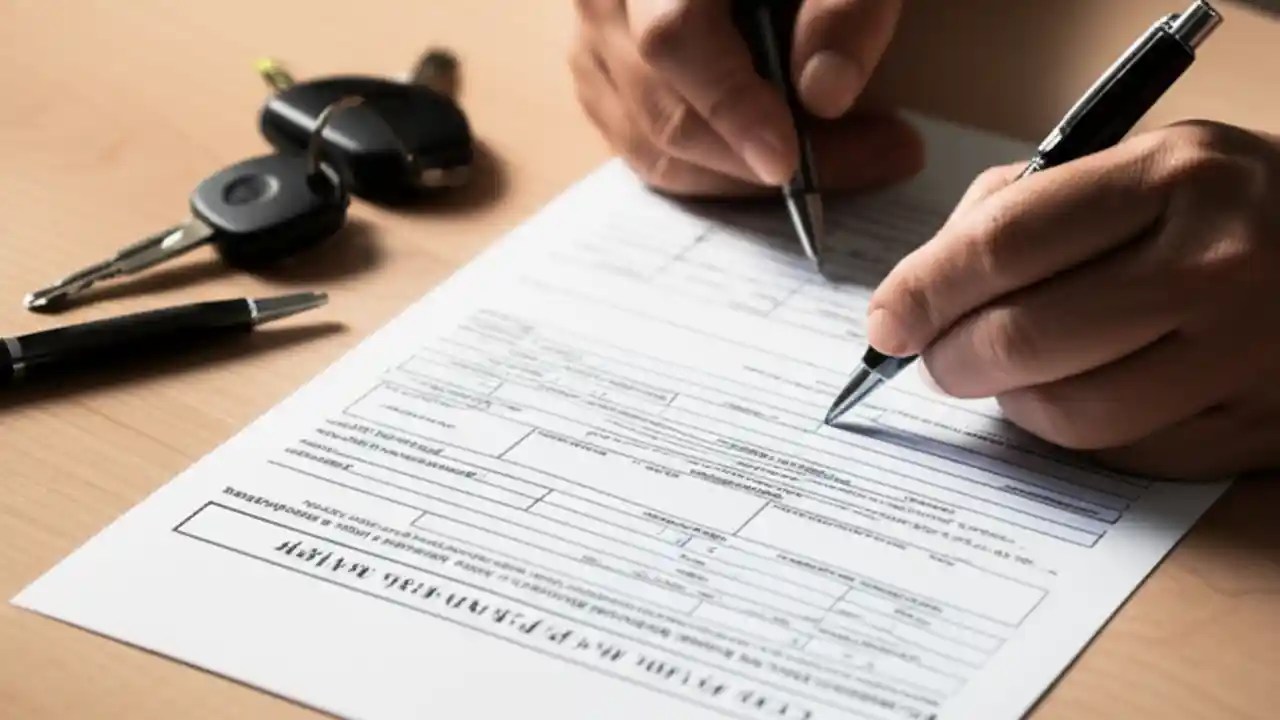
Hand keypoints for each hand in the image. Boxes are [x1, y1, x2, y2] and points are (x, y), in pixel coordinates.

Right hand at [569, 0, 923, 195]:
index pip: (674, 39)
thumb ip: (844, 7)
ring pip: (651, 147)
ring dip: (745, 176)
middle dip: (760, 160)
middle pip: (662, 111)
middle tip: (875, 157)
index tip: (790, 161)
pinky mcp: (604, 80)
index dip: (732, 107)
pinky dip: (717, 169)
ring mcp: (594, 46)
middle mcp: (606, 3)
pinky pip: (648, 153)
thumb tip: (825, 95)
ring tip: (845, 159)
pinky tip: (784, 154)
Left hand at [867, 120, 1279, 479]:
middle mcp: (1215, 267)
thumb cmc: (1211, 206)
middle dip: (949, 358)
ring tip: (1011, 372)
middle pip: (1022, 340)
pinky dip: (1076, 431)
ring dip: (1010, 401)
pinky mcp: (1254, 429)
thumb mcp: (1128, 165)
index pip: (1001, 246)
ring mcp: (1244, 358)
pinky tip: (1085, 389)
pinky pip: (1121, 455)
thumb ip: (1014, 215)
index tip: (885, 321)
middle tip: (935, 357)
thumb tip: (913, 300)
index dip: (921, 291)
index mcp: (1171, 178)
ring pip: (1066, 415)